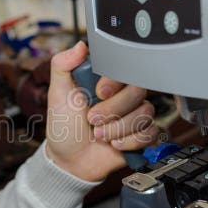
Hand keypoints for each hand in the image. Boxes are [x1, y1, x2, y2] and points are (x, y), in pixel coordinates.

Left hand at [45, 41, 158, 180]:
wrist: (70, 160)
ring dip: (118, 128)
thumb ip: (62, 65)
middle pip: (138, 92)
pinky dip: (130, 141)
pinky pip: (150, 133)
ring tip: (100, 135)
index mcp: (106, 82)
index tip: (98, 93)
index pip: (125, 69)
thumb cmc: (63, 126)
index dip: (114, 82)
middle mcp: (123, 96)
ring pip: (145, 113)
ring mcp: (134, 115)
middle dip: (113, 110)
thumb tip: (80, 46)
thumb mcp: (57, 93)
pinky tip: (115, 144)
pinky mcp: (142, 134)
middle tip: (93, 119)